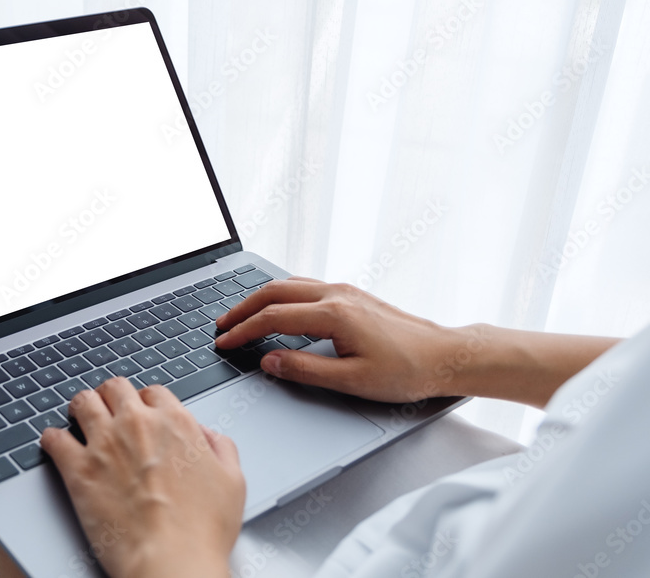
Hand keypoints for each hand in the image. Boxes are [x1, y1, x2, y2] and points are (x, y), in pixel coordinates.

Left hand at [40, 378, 244, 577]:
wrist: (171, 560)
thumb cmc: (201, 529)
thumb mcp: (232, 481)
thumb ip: (221, 448)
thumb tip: (208, 436)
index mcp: (175, 422)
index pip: (153, 392)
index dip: (146, 402)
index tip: (142, 413)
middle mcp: (137, 424)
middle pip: (115, 388)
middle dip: (111, 397)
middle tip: (109, 410)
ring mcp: (105, 443)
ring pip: (83, 402)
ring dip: (82, 408)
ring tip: (80, 418)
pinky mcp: (78, 469)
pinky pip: (54, 438)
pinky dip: (52, 439)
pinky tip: (56, 444)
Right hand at [214, 278, 470, 402]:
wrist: (445, 356)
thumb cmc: (406, 371)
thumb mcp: (352, 381)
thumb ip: (305, 370)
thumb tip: (268, 361)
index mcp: (333, 314)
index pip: (273, 318)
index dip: (243, 331)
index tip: (223, 342)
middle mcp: (336, 294)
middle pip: (274, 292)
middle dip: (242, 308)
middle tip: (221, 325)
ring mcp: (345, 290)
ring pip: (288, 285)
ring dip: (260, 298)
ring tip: (240, 315)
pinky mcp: (352, 294)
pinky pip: (305, 286)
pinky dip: (280, 295)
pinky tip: (276, 306)